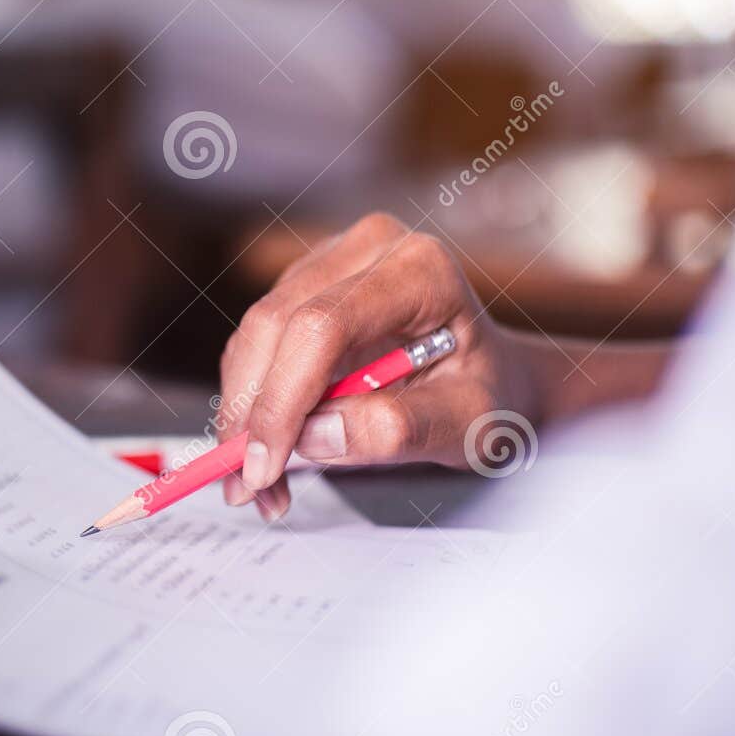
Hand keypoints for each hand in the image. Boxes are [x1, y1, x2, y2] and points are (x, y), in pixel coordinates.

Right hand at [219, 213, 550, 518]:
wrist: (490, 375)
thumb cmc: (486, 394)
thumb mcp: (466, 425)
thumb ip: (399, 429)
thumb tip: (315, 435)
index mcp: (419, 271)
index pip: (322, 326)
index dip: (282, 398)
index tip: (265, 466)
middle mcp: (368, 250)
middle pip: (273, 325)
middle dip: (251, 413)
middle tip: (251, 485)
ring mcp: (330, 260)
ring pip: (253, 338)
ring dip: (244, 414)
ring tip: (268, 479)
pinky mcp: (303, 284)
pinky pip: (255, 344)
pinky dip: (252, 402)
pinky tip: (273, 445)